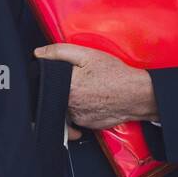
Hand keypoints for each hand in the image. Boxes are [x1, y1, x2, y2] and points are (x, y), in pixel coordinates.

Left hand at [33, 43, 157, 130]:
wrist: (138, 95)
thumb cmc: (116, 75)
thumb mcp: (88, 54)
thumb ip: (59, 52)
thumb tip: (38, 53)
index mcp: (67, 87)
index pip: (42, 83)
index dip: (45, 78)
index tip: (51, 75)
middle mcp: (69, 105)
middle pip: (51, 96)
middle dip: (57, 89)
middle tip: (73, 81)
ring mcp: (77, 117)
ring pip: (63, 107)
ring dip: (67, 100)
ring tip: (83, 90)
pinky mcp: (86, 125)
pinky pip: (75, 117)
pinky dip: (78, 109)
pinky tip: (88, 100)